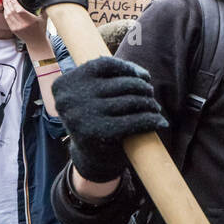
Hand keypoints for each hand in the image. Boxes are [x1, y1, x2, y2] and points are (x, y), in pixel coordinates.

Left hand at [1, 0, 49, 48]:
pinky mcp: (13, 30)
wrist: (36, 42)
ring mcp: (17, 27)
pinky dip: (5, 12)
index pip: (20, 10)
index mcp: (31, 21)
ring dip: (6, 6)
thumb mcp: (44, 19)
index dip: (15, 3)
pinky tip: (5, 7)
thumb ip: (43, 9)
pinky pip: (7, 19)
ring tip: (5, 0)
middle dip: (8, 2)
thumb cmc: (41, 30)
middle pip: (12, 11)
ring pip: (8, 15)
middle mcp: (23, 25)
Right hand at [51, 57, 167, 181]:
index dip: (129, 68)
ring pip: (129, 101)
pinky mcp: (97, 134)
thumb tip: (142, 74)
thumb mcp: (91, 95)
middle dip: (142, 87)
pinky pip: (133, 121)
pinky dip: (150, 120)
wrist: (89, 159)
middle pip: (120, 83)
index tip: (144, 76)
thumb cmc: (95, 118)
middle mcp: (68, 99)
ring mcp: (81, 116)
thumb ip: (107, 78)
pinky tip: (159, 122)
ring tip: (155, 107)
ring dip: (149, 103)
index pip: (104, 64)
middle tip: (151, 93)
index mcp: (63, 84)